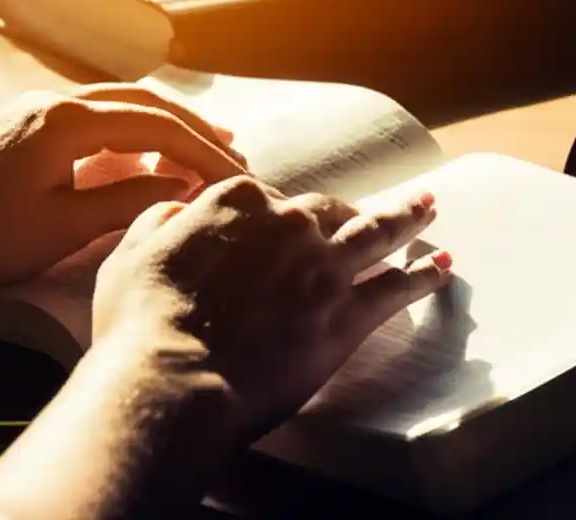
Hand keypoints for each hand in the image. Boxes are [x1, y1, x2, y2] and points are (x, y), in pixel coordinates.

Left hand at [0, 83, 247, 319]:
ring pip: (119, 104)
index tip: (238, 176)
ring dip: (165, 125)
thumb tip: (182, 184)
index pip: (155, 125)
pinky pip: (95, 118)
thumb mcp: (63, 228)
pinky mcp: (25, 128)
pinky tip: (151, 158)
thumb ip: (129, 199)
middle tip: (235, 153)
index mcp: (63, 122)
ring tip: (206, 149)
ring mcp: (36, 110)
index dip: (203, 151)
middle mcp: (52, 102)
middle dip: (193, 128)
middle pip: (142, 101)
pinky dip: (133, 133)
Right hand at [92, 177, 452, 434]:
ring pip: (376, 233)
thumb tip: (181, 209)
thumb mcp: (133, 251)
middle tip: (376, 203)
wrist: (175, 377)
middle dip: (355, 207)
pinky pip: (397, 287)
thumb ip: (164, 219)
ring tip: (430, 207)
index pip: (268, 197)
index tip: (281, 226)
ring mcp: (324, 267)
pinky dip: (423, 274)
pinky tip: (442, 265)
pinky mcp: (347, 315)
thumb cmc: (141, 321)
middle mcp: (290, 223)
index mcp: (237, 201)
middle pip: (330, 209)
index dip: (276, 216)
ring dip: (407, 218)